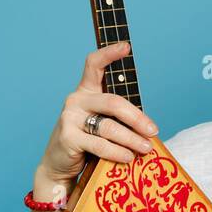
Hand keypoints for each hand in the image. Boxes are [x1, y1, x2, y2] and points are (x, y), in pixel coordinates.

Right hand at [36, 40, 159, 187]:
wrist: (59, 164)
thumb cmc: (88, 140)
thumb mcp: (103, 122)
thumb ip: (120, 117)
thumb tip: (149, 127)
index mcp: (87, 90)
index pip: (95, 65)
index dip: (110, 54)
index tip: (127, 46)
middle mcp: (76, 99)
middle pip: (113, 102)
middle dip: (137, 118)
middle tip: (152, 131)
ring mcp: (70, 117)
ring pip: (109, 126)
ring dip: (131, 139)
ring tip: (145, 148)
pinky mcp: (67, 137)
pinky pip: (99, 144)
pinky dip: (117, 152)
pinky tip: (127, 157)